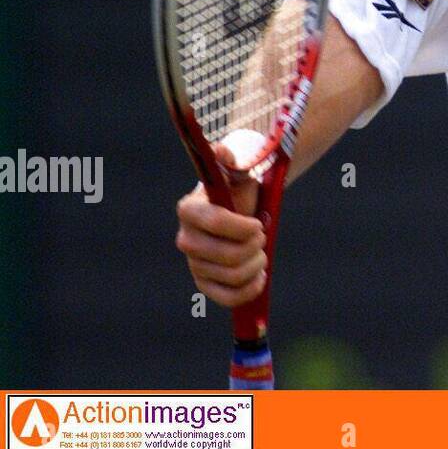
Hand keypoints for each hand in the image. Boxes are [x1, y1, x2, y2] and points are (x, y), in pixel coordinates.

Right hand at [175, 144, 266, 307]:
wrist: (240, 210)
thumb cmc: (238, 189)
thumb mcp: (238, 171)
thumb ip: (230, 160)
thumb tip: (223, 150)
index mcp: (189, 210)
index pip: (216, 223)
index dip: (243, 227)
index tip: (259, 223)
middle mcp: (185, 239)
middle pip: (228, 255)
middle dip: (254, 247)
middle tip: (262, 236)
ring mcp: (194, 264)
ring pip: (233, 276)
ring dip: (256, 264)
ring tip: (260, 252)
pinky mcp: (205, 284)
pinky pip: (227, 298)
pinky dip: (249, 290)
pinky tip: (259, 276)